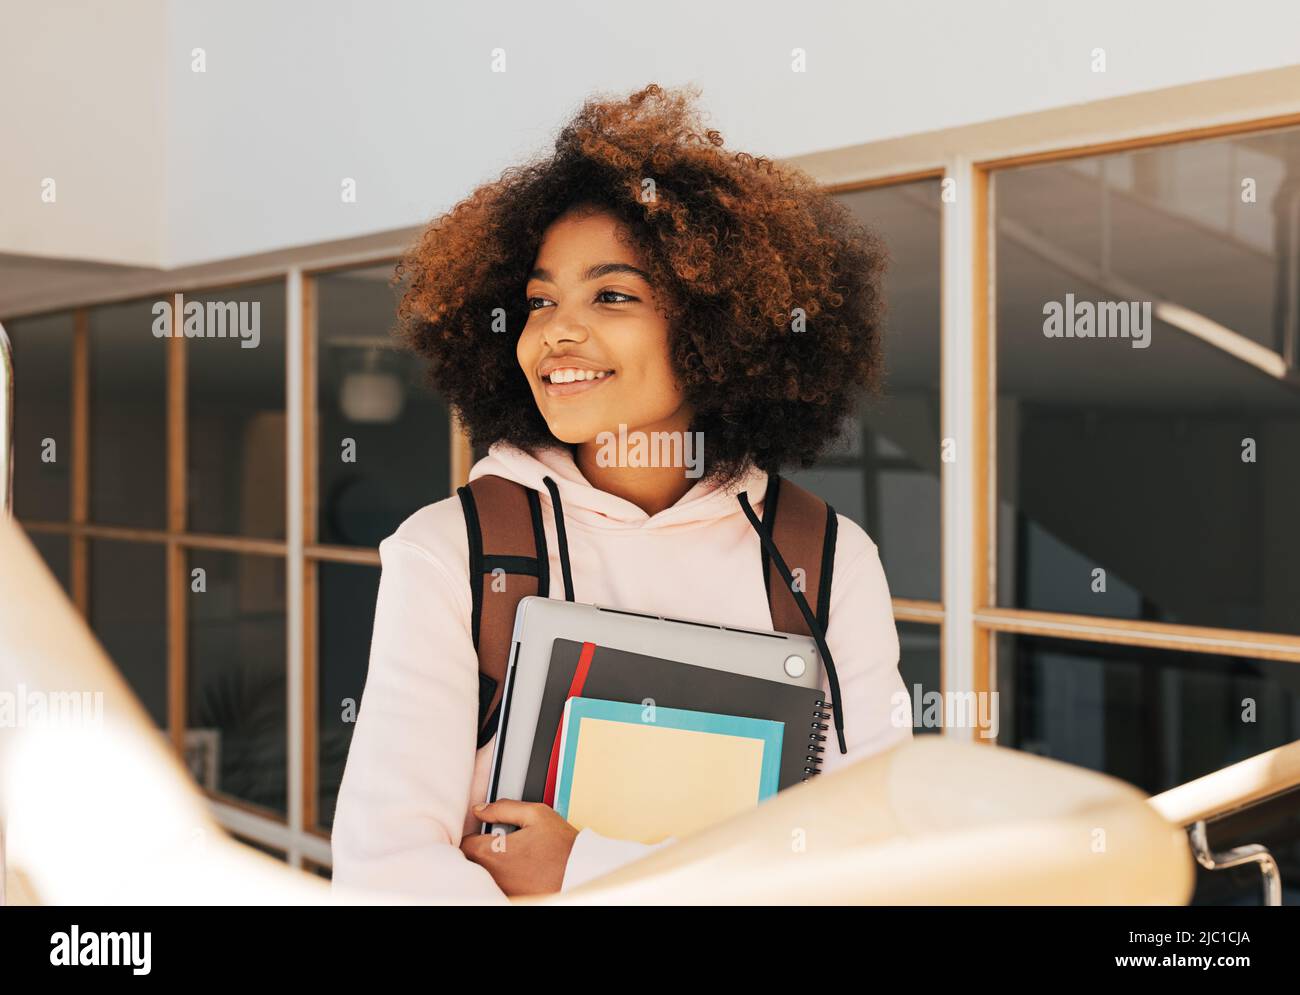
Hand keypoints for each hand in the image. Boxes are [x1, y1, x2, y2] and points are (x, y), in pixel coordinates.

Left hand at [460, 799, 578, 896]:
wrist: (581, 872)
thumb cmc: (562, 846)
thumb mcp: (536, 813)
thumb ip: (504, 807)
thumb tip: (481, 809)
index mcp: (493, 853)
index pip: (464, 843)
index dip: (474, 832)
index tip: (487, 829)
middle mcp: (493, 875)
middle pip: (472, 858)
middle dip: (482, 846)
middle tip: (504, 839)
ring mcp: (503, 887)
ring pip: (485, 871)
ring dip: (494, 860)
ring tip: (517, 852)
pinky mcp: (513, 895)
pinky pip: (499, 882)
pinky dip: (505, 873)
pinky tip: (522, 866)